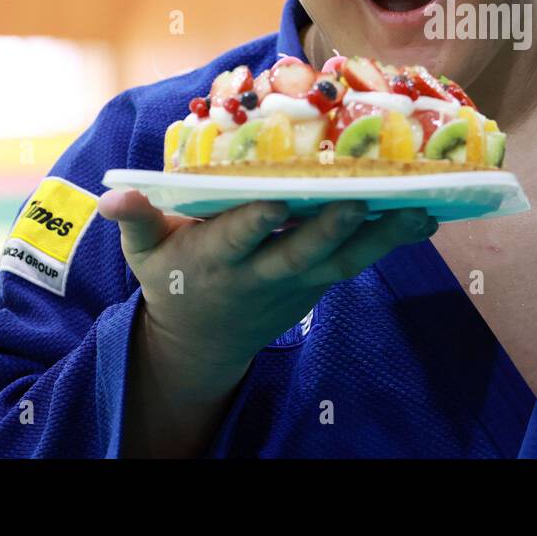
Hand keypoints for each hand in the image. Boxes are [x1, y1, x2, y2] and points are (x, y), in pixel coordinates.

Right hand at [98, 191, 436, 372]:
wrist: (204, 341)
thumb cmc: (172, 279)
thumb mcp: (145, 255)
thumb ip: (136, 221)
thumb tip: (112, 194)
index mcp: (214, 260)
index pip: (235, 240)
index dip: (255, 222)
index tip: (276, 199)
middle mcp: (260, 274)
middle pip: (300, 254)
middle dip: (330, 230)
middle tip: (359, 201)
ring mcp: (295, 282)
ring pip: (342, 262)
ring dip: (381, 238)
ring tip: (419, 210)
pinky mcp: (319, 284)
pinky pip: (357, 263)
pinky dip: (390, 242)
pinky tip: (424, 217)